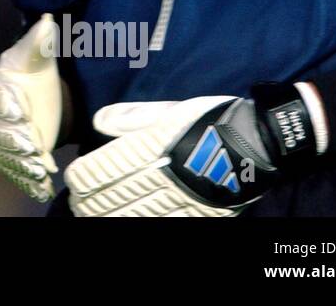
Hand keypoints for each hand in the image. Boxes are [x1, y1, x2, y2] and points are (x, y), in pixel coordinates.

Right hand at [0, 13, 62, 201]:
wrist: (38, 97)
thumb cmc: (33, 73)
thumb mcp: (38, 57)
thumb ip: (39, 42)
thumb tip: (47, 20)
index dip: (4, 104)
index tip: (20, 109)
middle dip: (13, 137)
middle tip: (32, 142)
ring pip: (4, 151)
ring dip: (20, 160)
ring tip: (37, 164)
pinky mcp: (9, 157)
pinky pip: (14, 169)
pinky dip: (27, 178)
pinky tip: (42, 184)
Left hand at [65, 86, 320, 216]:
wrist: (261, 142)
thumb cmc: (211, 119)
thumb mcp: (170, 109)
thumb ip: (132, 116)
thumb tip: (98, 121)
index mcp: (152, 146)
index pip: (101, 170)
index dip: (81, 178)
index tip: (75, 178)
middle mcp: (161, 175)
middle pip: (110, 198)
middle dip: (88, 202)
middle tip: (79, 202)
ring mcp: (179, 199)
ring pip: (130, 217)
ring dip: (106, 217)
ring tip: (93, 216)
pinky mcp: (198, 216)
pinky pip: (161, 226)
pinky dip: (137, 225)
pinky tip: (124, 223)